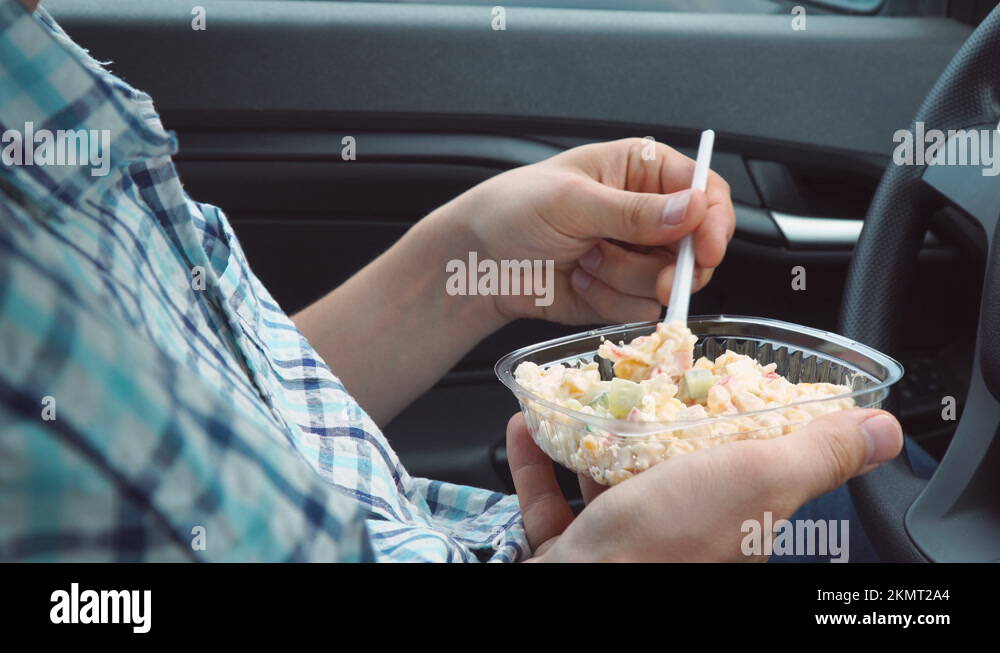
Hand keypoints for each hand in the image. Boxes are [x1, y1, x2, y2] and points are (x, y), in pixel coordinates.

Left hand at [440, 137, 734, 324]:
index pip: (703, 190)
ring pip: (668, 281)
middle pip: (698, 246)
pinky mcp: (620, 293)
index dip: (714, 221)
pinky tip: (579, 281)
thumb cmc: (513, 210)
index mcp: (641, 171)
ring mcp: (635, 256)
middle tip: (662, 279)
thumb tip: (693, 210)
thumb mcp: (573, 201)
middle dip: (674, 266)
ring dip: (624, 278)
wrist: (477, 262)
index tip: (708, 250)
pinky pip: (640, 308)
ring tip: (584, 260)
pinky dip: (609, 301)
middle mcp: (646, 213)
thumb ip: (634, 211)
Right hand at [505, 409, 903, 561]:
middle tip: (635, 378)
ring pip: (607, 480)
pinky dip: (538, 462)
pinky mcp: (574, 549)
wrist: (577, 593)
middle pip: (671, 466)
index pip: (745, 461)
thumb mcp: (756, 479)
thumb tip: (883, 430)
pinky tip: (527, 426)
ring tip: (579, 394)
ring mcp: (622, 542)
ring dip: (590, 434)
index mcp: (733, 517)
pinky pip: (553, 500)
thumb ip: (817, 452)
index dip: (731, 417)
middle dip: (650, 419)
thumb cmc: (662, 542)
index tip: (711, 376)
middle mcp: (681, 532)